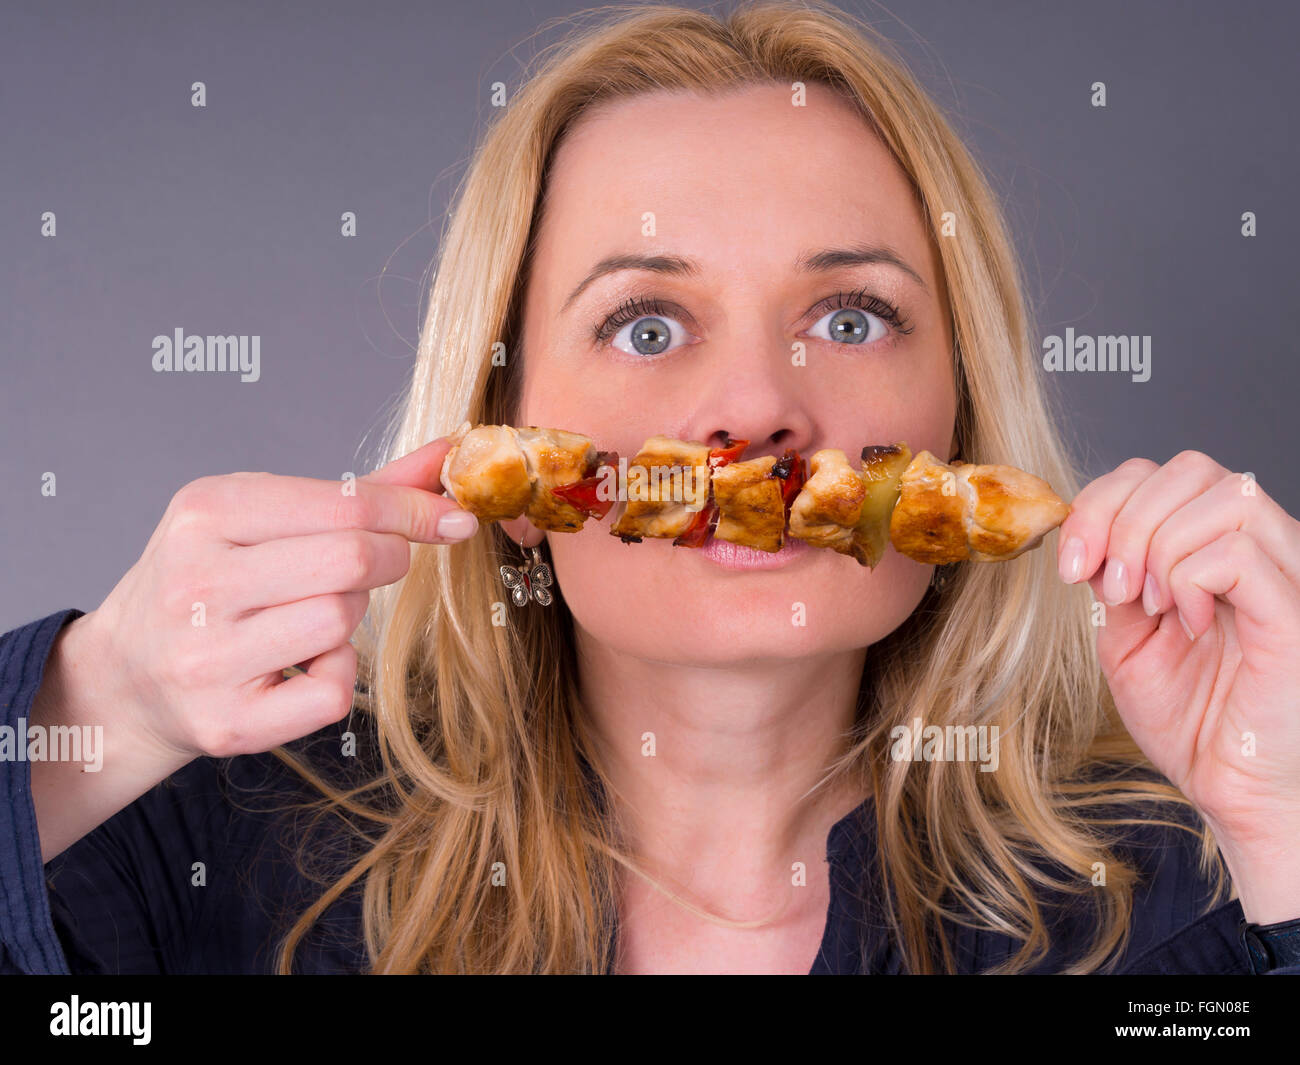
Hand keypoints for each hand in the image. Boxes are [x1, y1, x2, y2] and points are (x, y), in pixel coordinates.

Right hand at [73, 437, 478, 764]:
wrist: (126, 676)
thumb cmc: (210, 582)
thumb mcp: (261, 517)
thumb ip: (358, 492)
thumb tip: (445, 457)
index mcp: (205, 513)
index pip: (344, 504)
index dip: (412, 510)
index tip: (451, 517)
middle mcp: (196, 583)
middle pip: (351, 561)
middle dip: (387, 559)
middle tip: (377, 563)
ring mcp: (206, 659)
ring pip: (342, 623)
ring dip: (350, 616)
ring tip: (310, 613)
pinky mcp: (227, 723)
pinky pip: (333, 690)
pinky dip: (336, 674)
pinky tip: (299, 664)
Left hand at [1058, 451, 1299, 922]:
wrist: (1236, 791)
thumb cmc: (1193, 722)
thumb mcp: (1126, 641)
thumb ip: (1111, 581)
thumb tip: (1089, 538)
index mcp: (1212, 549)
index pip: (1160, 474)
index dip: (1103, 501)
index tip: (1071, 563)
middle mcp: (1256, 550)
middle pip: (1190, 467)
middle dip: (1122, 516)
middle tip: (1109, 586)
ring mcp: (1284, 574)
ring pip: (1224, 494)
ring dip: (1159, 545)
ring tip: (1151, 606)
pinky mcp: (1293, 610)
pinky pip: (1239, 551)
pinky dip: (1191, 578)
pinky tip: (1187, 622)